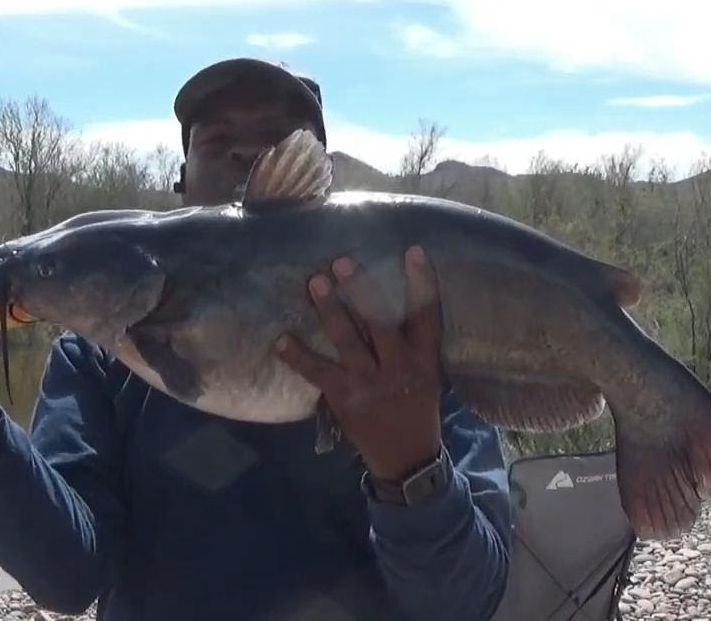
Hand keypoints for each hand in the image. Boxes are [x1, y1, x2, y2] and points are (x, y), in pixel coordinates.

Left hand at [274, 245, 444, 482]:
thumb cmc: (417, 408)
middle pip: (381, 323)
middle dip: (362, 290)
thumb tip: (394, 297)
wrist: (406, 458)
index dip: (422, 283)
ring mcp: (369, 385)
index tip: (413, 251)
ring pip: (348, 341)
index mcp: (425, 362)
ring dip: (330, 310)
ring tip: (316, 282)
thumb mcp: (429, 376)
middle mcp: (400, 370)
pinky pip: (317, 373)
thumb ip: (413, 343)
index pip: (427, 317)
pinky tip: (281, 340)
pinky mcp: (344, 398)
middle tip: (343, 261)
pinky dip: (297, 356)